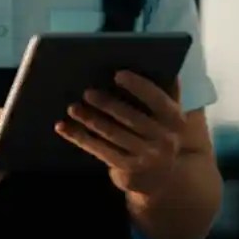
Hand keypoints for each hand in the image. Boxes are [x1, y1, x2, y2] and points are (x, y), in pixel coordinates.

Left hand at [56, 72, 185, 196]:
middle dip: (107, 104)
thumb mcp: (167, 115)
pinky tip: (63, 126)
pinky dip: (79, 137)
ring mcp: (146, 158)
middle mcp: (165, 140)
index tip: (118, 74)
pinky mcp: (127, 170)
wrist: (162, 178)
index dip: (138, 86)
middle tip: (86, 92)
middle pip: (131, 118)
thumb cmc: (158, 133)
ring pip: (112, 134)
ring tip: (73, 107)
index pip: (157, 100)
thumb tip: (154, 60)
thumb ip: (164, 91)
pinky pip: (99, 150)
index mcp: (175, 119)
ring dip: (90, 119)